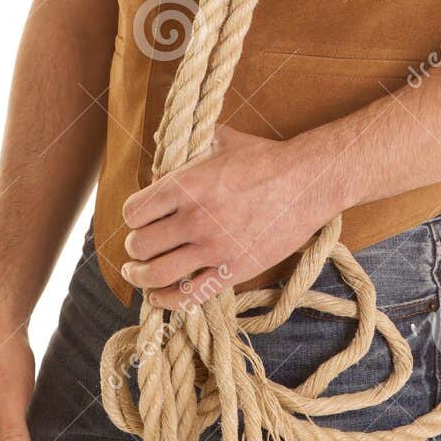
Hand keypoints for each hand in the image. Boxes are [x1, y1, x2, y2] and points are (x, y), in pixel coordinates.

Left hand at [120, 123, 338, 308]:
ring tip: (138, 274)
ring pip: (156, 274)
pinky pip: (189, 296)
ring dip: (141, 276)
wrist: (306, 182)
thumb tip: (164, 157)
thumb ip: (187, 148)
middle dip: (135, 247)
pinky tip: (158, 297)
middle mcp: (194, 218)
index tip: (140, 219)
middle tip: (139, 246)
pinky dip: (167, 300)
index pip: (134, 212)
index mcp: (185, 185)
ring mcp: (213, 248)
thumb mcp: (220, 140)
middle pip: (140, 245)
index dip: (133, 217)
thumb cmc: (264, 158)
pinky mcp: (233, 270)